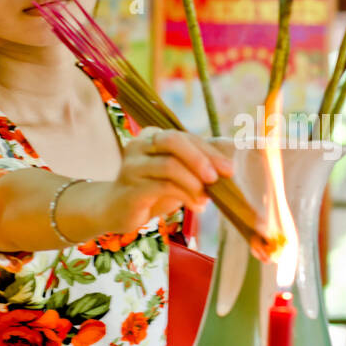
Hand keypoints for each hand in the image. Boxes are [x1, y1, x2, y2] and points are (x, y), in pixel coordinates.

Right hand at [106, 127, 234, 231]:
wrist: (115, 210)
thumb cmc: (151, 190)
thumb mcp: (175, 174)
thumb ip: (195, 166)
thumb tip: (229, 166)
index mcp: (151, 135)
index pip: (184, 136)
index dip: (209, 151)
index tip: (230, 169)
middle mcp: (139, 144)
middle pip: (173, 140)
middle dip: (200, 158)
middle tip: (218, 178)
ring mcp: (132, 165)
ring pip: (169, 165)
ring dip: (194, 182)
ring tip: (206, 199)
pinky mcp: (130, 188)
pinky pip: (163, 186)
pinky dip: (185, 196)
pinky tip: (197, 206)